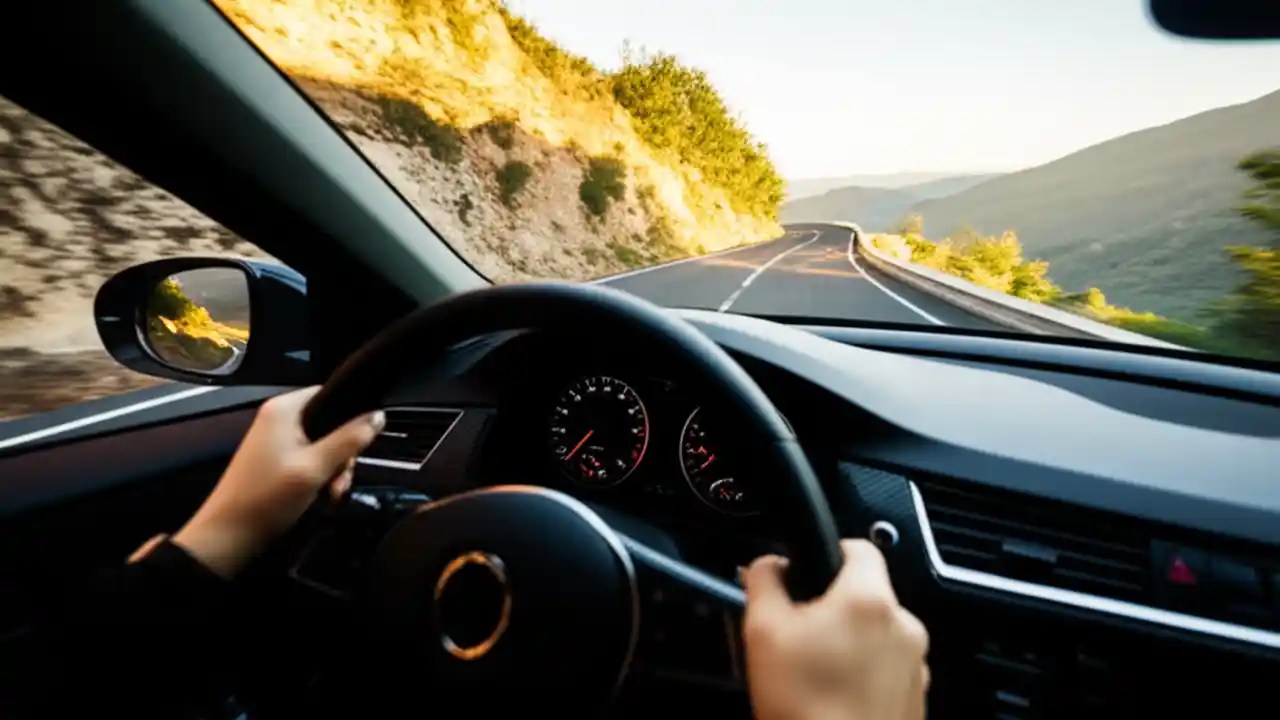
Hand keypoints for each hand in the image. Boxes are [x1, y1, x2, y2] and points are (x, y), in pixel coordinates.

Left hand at [170, 386, 384, 577]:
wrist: (228, 536)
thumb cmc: (269, 497)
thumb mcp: (315, 467)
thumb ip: (350, 439)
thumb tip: (379, 415)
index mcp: (284, 409)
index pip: (330, 394)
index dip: (352, 415)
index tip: (361, 443)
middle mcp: (279, 418)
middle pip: (330, 423)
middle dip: (343, 453)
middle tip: (340, 480)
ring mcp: (276, 440)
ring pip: (324, 444)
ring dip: (334, 469)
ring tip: (331, 493)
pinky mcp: (276, 460)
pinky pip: (310, 458)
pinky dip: (320, 476)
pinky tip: (323, 495)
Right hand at [743, 539, 929, 719]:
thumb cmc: (803, 707)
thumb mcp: (762, 632)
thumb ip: (763, 581)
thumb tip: (767, 564)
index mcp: (869, 599)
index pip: (857, 545)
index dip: (826, 552)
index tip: (805, 574)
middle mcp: (904, 626)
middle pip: (865, 594)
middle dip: (831, 608)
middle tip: (797, 635)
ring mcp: (917, 665)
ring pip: (876, 635)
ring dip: (849, 644)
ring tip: (814, 674)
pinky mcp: (917, 698)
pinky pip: (887, 670)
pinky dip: (863, 675)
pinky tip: (833, 698)